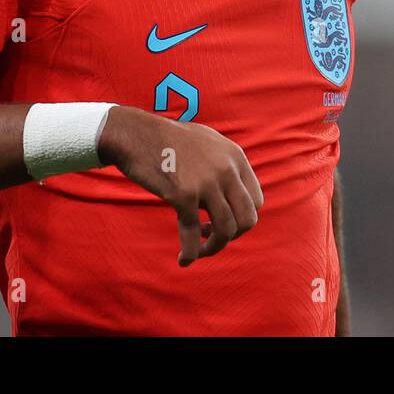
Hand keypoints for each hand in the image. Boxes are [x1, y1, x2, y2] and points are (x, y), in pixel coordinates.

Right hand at [98, 106, 263, 266]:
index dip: (241, 218)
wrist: (136, 134)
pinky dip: (191, 253)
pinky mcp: (184, 194)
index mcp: (235, 157)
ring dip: (213, 247)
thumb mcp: (207, 142)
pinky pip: (193, 234)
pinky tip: (184, 259)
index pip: (256, 201)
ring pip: (226, 230)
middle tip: (213, 238)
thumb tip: (234, 191)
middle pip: (248, 219)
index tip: (222, 222)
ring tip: (199, 250)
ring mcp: (206, 182)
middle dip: (233, 237)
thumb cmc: (167, 139)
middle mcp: (226, 170)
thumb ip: (225, 163)